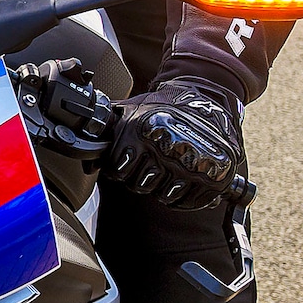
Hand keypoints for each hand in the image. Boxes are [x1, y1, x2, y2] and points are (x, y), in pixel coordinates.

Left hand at [105, 80, 247, 211]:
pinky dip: (184, 196)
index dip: (118, 168)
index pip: (118, 171)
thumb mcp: (131, 110)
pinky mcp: (215, 175)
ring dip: (163, 186)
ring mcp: (194, 163)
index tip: (126, 162)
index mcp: (144, 132)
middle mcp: (169, 148)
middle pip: (140, 185)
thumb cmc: (163, 108)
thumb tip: (86, 155)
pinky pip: (188, 202)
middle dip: (140, 177)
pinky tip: (183, 178)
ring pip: (164, 196)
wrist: (207, 99)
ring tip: (168, 167)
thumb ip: (107, 129)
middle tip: (149, 164)